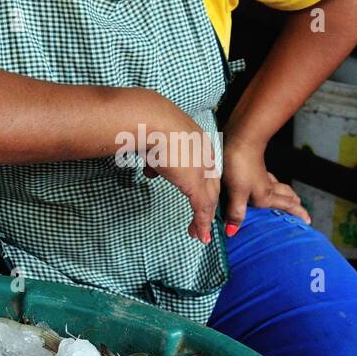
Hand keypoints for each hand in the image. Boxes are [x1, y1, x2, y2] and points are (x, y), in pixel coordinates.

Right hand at [141, 102, 221, 244]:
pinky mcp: (195, 183)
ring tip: (198, 232)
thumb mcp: (152, 141)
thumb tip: (151, 168)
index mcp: (195, 140)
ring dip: (204, 217)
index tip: (197, 195)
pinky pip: (202, 208)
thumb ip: (155, 156)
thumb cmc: (146, 123)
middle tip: (202, 218)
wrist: (149, 120)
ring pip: (208, 198)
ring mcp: (201, 168)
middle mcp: (202, 153)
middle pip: (210, 183)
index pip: (203, 166)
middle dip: (207, 202)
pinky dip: (201, 223)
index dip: (201, 183)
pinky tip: (200, 235)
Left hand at [221, 136, 309, 234]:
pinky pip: (267, 179)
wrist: (240, 137)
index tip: (308, 221)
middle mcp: (267, 187)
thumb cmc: (240, 165)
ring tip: (287, 198)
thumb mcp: (237, 192)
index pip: (287, 206)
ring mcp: (261, 176)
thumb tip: (232, 232)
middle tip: (300, 209)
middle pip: (286, 195)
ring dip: (284, 193)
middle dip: (294, 204)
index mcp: (266, 196)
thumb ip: (236, 212)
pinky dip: (271, 184)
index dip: (298, 213)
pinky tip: (263, 182)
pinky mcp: (254, 166)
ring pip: (278, 186)